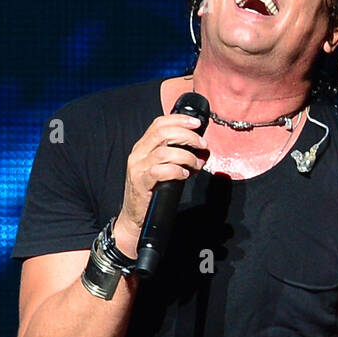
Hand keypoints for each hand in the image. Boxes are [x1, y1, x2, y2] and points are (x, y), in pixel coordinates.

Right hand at [116, 113, 209, 251]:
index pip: (159, 123)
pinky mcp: (141, 182)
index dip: (179, 120)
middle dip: (187, 136)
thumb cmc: (152, 192)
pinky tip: (184, 175)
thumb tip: (201, 150)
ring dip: (186, 156)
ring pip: (164, 152)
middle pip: (163, 133)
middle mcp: (138, 153)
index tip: (197, 123)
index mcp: (143, 146)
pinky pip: (160, 171)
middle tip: (202, 144)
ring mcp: (138, 167)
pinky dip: (176, 171)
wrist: (135, 216)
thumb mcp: (164, 168)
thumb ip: (177, 156)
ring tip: (195, 165)